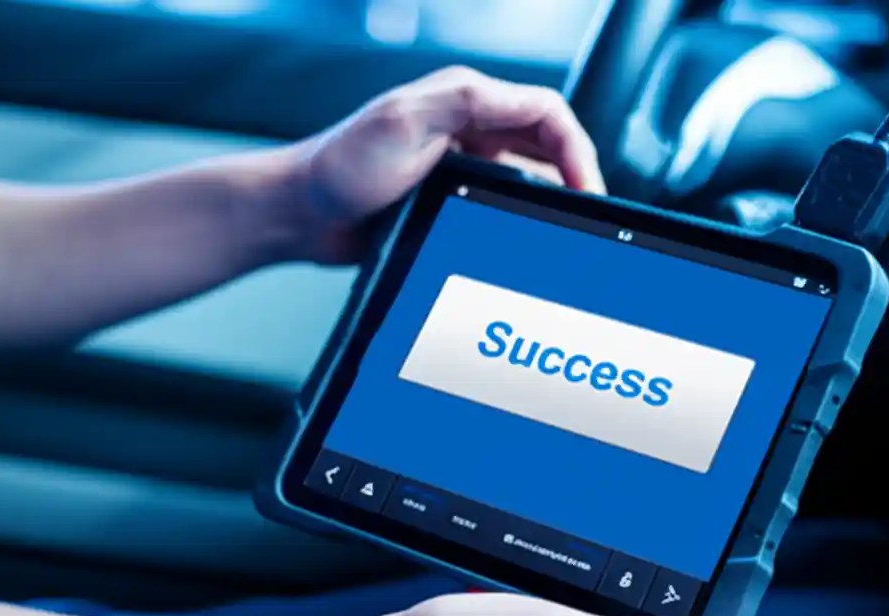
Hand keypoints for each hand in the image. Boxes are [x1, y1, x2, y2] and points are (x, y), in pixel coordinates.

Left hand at [244, 66, 605, 263]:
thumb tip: (529, 105)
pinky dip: (525, 220)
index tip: (588, 188)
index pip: (546, 112)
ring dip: (552, 199)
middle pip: (547, 145)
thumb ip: (464, 103)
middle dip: (575, 174)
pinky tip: (527, 242)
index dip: (577, 148)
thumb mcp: (403, 122)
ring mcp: (461, 165)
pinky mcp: (451, 199)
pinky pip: (504, 207)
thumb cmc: (338, 167)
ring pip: (531, 178)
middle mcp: (468, 128)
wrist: (299, 215)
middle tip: (587, 215)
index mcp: (464, 99)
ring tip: (564, 231)